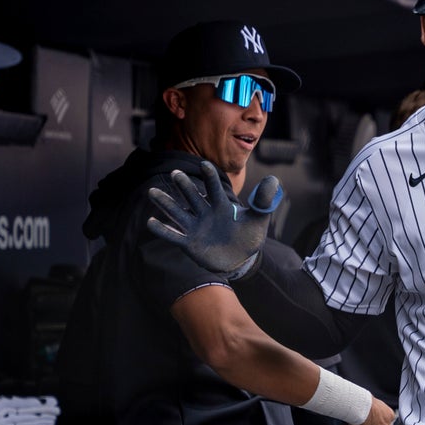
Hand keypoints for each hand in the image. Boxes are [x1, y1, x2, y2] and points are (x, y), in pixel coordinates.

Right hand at [146, 160, 281, 278]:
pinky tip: (150, 222)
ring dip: (166, 203)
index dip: (210, 177)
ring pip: (178, 213)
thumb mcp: (258, 220)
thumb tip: (273, 180)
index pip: (214, 188)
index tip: (204, 164)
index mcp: (222, 206)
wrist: (240, 260)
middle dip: (184, 186)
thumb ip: (263, 202)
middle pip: (193, 197)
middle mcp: (206, 214)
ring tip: (152, 192)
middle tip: (175, 173)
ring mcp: (196, 228)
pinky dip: (163, 230)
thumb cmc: (248, 237)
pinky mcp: (190, 243)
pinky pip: (174, 235)